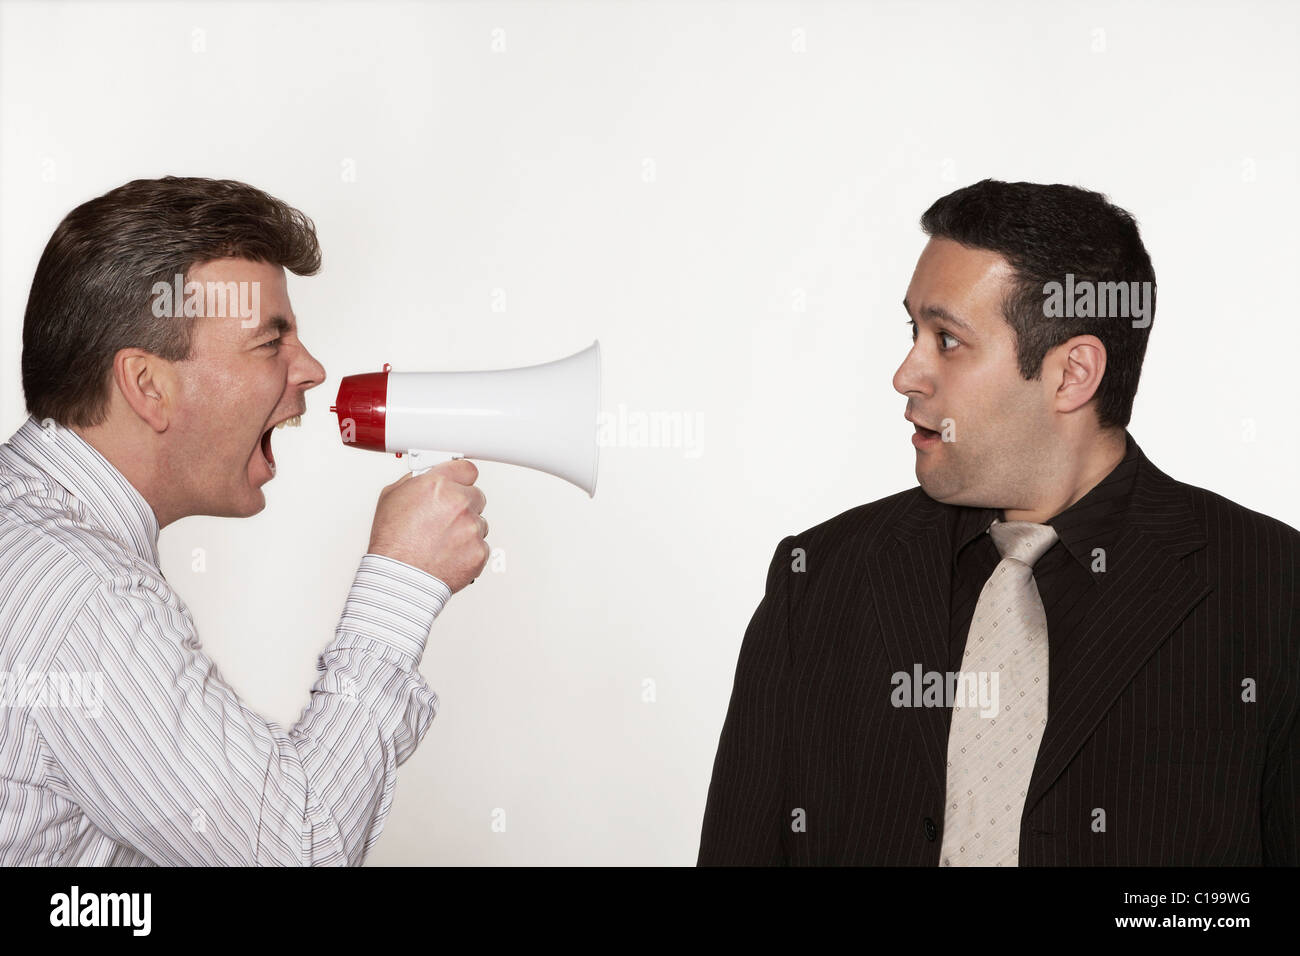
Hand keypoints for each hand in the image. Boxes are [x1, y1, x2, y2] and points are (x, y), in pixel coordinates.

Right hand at [366, 459, 488, 591]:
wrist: (399, 579)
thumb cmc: (392, 544)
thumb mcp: (391, 498)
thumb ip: (414, 482)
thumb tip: (426, 476)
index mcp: (437, 485)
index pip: (466, 469)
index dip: (460, 478)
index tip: (459, 482)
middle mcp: (458, 503)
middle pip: (476, 495)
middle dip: (463, 505)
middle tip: (445, 519)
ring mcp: (472, 527)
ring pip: (479, 522)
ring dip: (466, 530)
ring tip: (442, 542)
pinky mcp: (480, 551)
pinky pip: (481, 546)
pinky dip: (468, 551)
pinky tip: (448, 555)